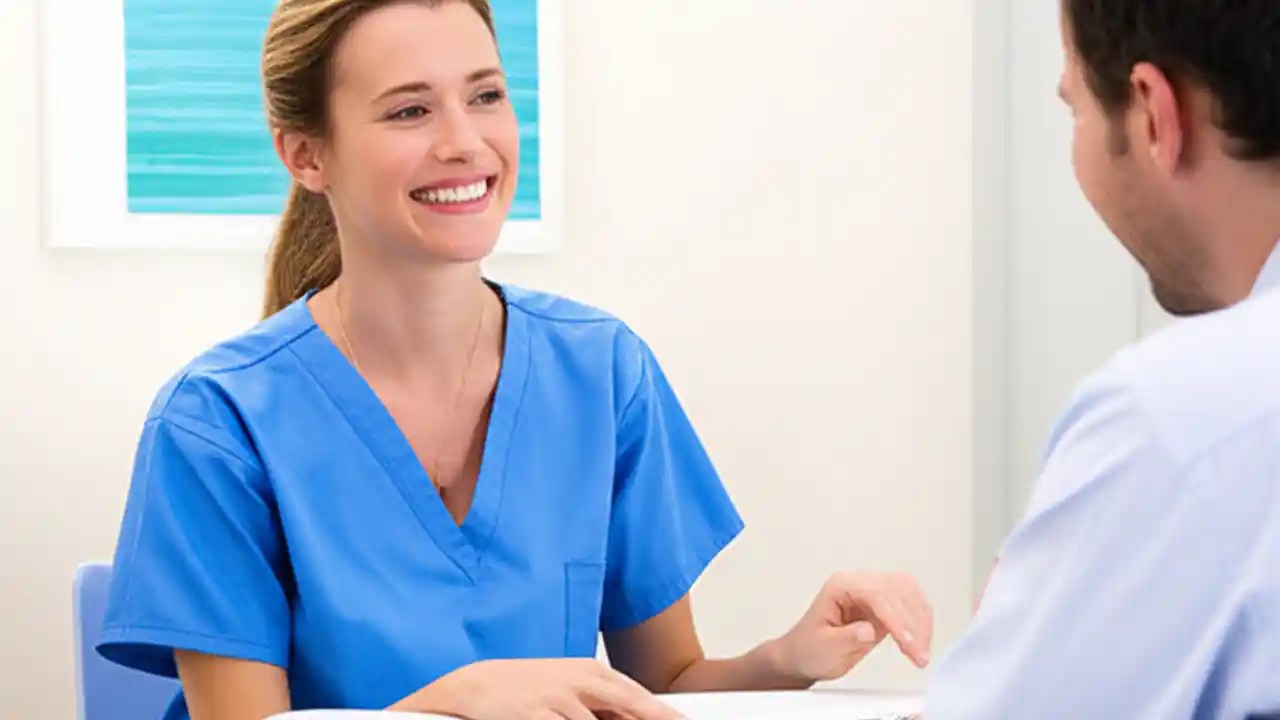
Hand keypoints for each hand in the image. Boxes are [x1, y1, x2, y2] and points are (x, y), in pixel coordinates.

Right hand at [407, 658, 684, 719]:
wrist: (472, 688)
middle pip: (630, 706)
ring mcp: (557, 700)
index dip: (664, 715)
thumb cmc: (523, 689)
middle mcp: (579, 683)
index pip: (639, 698)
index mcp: (591, 673)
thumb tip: (641, 713)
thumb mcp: (566, 687)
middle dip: (654, 719)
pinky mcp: (535, 715)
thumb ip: (601, 702)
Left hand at [774, 571, 933, 681]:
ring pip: (909, 593)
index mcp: (840, 585)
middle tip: (918, 654)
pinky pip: (910, 604)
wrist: (805, 655)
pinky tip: (921, 643)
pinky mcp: (885, 604)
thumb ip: (846, 637)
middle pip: (897, 589)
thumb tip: (869, 629)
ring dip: (921, 622)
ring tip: (921, 653)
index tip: (908, 642)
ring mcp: (873, 591)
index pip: (876, 593)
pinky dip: (920, 622)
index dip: (896, 618)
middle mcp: (858, 583)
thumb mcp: (823, 647)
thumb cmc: (809, 648)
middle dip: (913, 622)